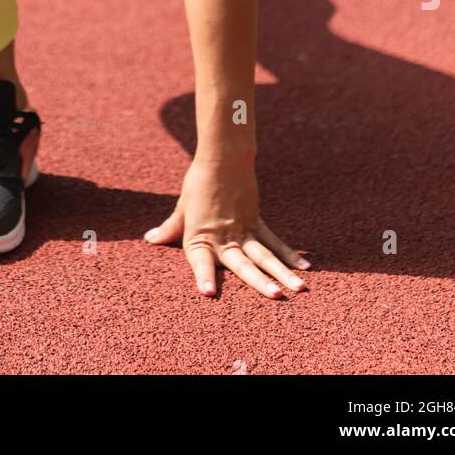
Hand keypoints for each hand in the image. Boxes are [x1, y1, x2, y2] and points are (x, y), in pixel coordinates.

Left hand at [143, 154, 310, 298]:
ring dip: (282, 272)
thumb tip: (150, 239)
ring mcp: (244, 230)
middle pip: (244, 263)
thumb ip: (170, 228)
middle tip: (276, 296)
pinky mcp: (256, 222)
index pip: (200, 261)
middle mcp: (224, 237)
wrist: (223, 158)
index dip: (203, 276)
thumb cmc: (198, 183)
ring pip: (266, 255)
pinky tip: (305, 267)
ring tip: (299, 288)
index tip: (207, 293)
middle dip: (259, 281)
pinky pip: (274, 241)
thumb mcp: (182, 208)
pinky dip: (290, 254)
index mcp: (201, 236)